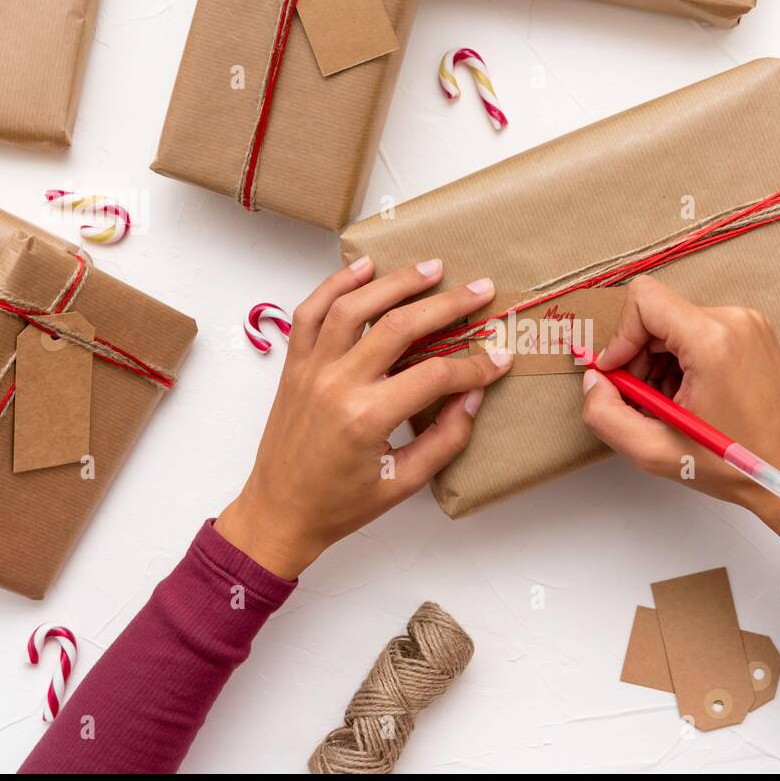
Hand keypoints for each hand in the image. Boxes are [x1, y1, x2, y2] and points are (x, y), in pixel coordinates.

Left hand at [216, 258, 512, 578]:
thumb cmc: (340, 505)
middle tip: (480, 290)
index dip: (475, 366)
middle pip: (400, 327)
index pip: (436, 376)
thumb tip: (474, 395)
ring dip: (396, 282)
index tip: (500, 358)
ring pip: (355, 307)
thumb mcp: (403, 483)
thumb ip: (445, 439)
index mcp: (367, 418)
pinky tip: (365, 267)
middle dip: (447, 305)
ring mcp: (312, 370)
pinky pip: (311, 312)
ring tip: (431, 268)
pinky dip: (336, 284)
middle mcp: (338, 384)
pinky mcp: (294, 365)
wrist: (279, 512)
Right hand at [580, 276, 779, 557]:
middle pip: (658, 314)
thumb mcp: (653, 451)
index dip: (620, 336)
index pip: (645, 299)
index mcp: (713, 341)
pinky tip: (688, 395)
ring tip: (670, 403)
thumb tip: (592, 379)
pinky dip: (681, 359)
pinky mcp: (752, 331)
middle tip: (644, 400)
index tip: (618, 374)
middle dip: (638, 356)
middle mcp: (734, 320)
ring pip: (675, 323)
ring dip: (659, 361)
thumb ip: (605, 414)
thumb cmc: (732, 464)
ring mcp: (748, 323)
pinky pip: (697, 329)